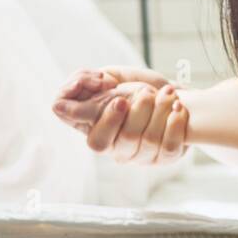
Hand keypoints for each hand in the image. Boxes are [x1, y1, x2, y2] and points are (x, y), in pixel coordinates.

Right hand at [52, 67, 189, 164]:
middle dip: (140, 110)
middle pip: (126, 139)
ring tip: (167, 93)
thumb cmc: (132, 87)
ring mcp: (141, 156)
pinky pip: (171, 146)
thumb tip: (59, 106)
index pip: (96, 141)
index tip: (120, 98)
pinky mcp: (165, 157)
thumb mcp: (107, 80)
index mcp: (98, 133)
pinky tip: (177, 107)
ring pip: (149, 140)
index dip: (108, 120)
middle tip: (146, 91)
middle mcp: (118, 150)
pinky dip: (176, 123)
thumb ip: (84, 88)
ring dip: (160, 110)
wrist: (168, 93)